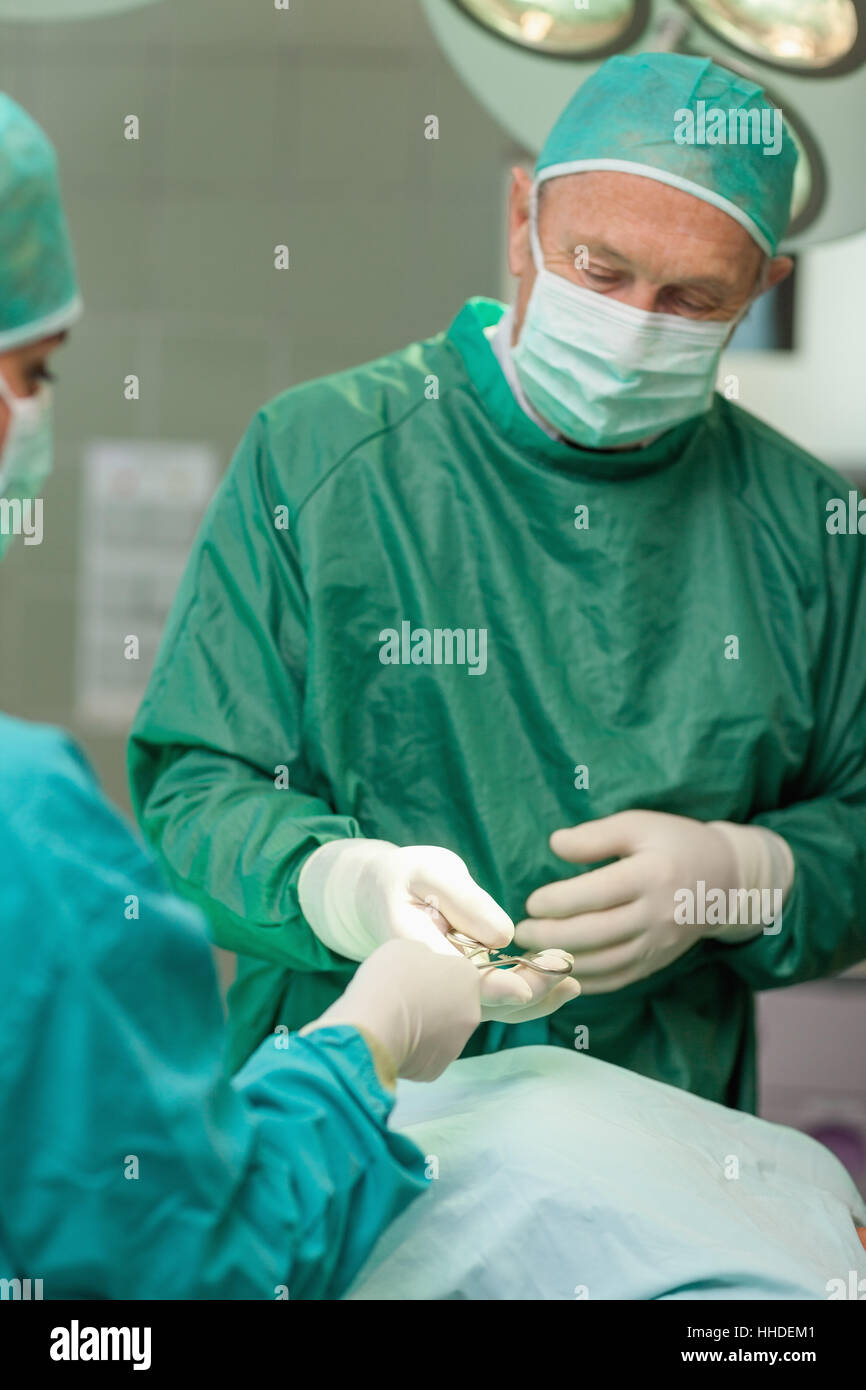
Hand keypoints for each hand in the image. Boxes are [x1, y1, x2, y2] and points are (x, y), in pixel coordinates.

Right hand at [298, 838, 576, 1016]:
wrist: (378, 897)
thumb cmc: (406, 879)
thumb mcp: (430, 873)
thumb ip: (465, 901)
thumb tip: (505, 937)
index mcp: (410, 948)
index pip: (453, 977)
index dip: (490, 988)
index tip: (522, 990)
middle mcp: (423, 983)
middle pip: (477, 1001)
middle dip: (525, 991)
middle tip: (565, 973)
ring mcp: (439, 996)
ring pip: (489, 1009)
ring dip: (533, 1000)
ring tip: (570, 983)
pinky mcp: (456, 997)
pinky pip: (492, 1006)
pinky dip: (525, 998)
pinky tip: (560, 987)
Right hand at [301, 938, 481, 1081]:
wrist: (373, 1025)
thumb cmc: (389, 979)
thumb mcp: (407, 949)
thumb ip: (425, 958)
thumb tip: (425, 968)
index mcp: (467, 977)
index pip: (458, 972)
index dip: (435, 974)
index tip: (415, 977)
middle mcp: (471, 1012)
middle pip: (455, 1004)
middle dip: (435, 1003)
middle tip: (406, 1000)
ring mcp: (457, 1044)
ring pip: (443, 1032)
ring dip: (426, 1028)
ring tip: (395, 1023)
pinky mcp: (437, 1070)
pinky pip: (427, 1055)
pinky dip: (414, 1050)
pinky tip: (394, 1041)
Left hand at [515, 811, 790, 993]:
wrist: (726, 881)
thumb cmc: (674, 844)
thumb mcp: (639, 825)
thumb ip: (596, 836)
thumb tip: (555, 845)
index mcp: (651, 875)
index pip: (596, 894)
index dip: (558, 902)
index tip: (532, 902)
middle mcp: (656, 915)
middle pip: (596, 934)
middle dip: (551, 938)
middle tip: (522, 933)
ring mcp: (659, 944)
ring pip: (605, 963)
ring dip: (563, 963)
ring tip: (532, 954)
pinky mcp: (658, 962)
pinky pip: (618, 979)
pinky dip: (587, 980)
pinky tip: (561, 973)